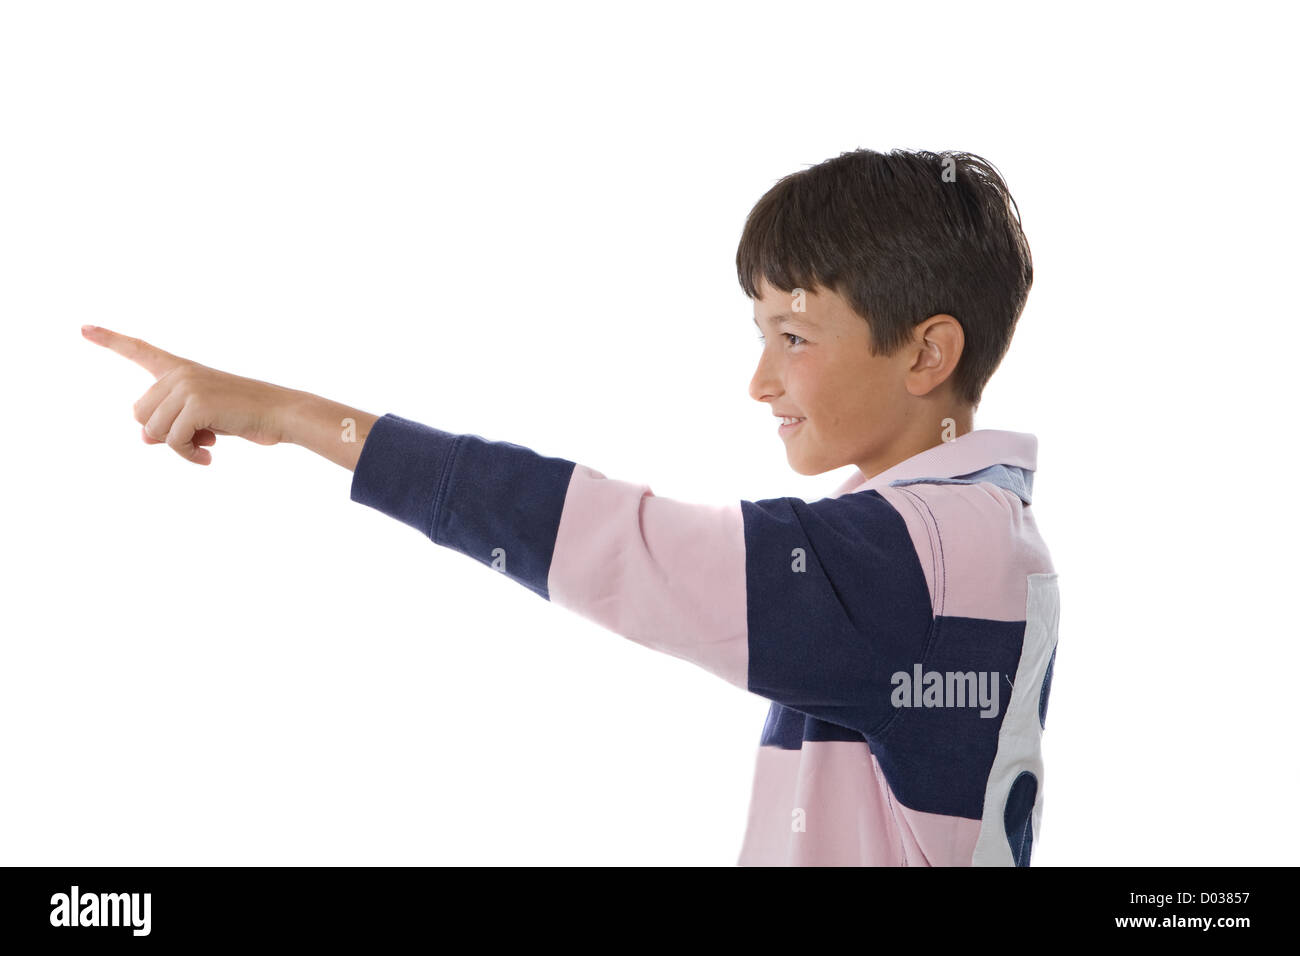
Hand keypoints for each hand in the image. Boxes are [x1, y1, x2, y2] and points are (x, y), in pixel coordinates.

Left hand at [81, 324, 299, 464]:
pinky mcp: (196, 404)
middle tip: (198, 436)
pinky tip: (210, 456)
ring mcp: (187, 386)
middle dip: (163, 433)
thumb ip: (170, 422)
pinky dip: (189, 455)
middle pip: (140, 413)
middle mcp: (180, 373)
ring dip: (179, 446)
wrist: (281, 413)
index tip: (83, 327)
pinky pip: (174, 441)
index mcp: (182, 369)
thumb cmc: (246, 415)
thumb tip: (145, 437)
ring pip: (153, 429)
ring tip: (207, 444)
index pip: (140, 350)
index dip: (110, 339)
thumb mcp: (203, 417)